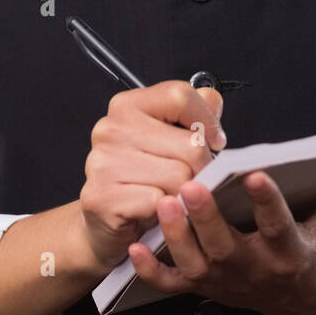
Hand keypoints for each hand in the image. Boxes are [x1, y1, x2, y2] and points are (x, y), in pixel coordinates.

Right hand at [79, 81, 226, 268]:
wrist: (106, 218)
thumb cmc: (142, 176)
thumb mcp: (170, 137)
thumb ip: (195, 113)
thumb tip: (212, 102)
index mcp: (128, 106)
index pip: (181, 96)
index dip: (207, 121)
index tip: (213, 140)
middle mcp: (111, 129)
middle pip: (190, 143)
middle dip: (201, 167)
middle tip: (189, 177)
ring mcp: (103, 163)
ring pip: (180, 176)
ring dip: (183, 193)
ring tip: (169, 194)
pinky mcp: (102, 197)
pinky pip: (160, 202)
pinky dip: (165, 211)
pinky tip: (154, 210)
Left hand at [127, 113, 315, 314]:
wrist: (309, 301)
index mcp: (292, 253)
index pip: (279, 227)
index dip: (268, 203)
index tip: (255, 175)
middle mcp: (256, 271)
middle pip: (227, 249)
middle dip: (208, 219)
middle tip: (191, 187)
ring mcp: (227, 283)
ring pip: (197, 266)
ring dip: (178, 237)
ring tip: (164, 203)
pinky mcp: (207, 289)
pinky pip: (174, 286)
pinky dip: (153, 271)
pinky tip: (136, 247)